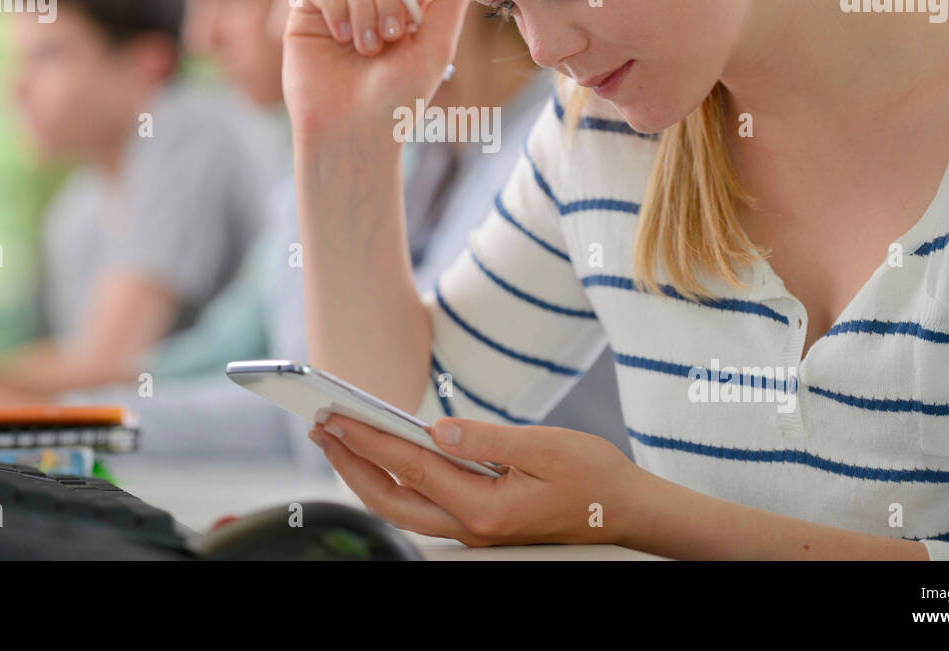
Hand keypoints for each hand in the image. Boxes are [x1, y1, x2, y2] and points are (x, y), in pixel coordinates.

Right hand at [282, 0, 468, 140]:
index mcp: (409, 0)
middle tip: (391, 37)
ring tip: (366, 48)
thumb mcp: (437, 51)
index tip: (419, 3)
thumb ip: (451, 2)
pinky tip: (340, 37)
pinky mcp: (309, 11)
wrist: (353, 131)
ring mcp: (340, 0)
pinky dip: (334, 6)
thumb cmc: (397, 99)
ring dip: (363, 7)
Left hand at [308, 413, 644, 546]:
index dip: (368, 441)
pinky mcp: (480, 523)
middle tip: (320, 427)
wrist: (627, 514)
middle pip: (392, 499)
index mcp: (486, 509)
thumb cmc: (594, 478)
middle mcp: (473, 527)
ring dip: (367, 475)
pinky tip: (385, 459)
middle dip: (351, 463)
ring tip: (340, 440)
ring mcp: (474, 530)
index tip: (335, 417)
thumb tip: (438, 429)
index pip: (412, 468)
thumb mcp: (545, 448)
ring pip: (403, 508)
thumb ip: (487, 440)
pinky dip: (394, 482)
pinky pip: (423, 506)